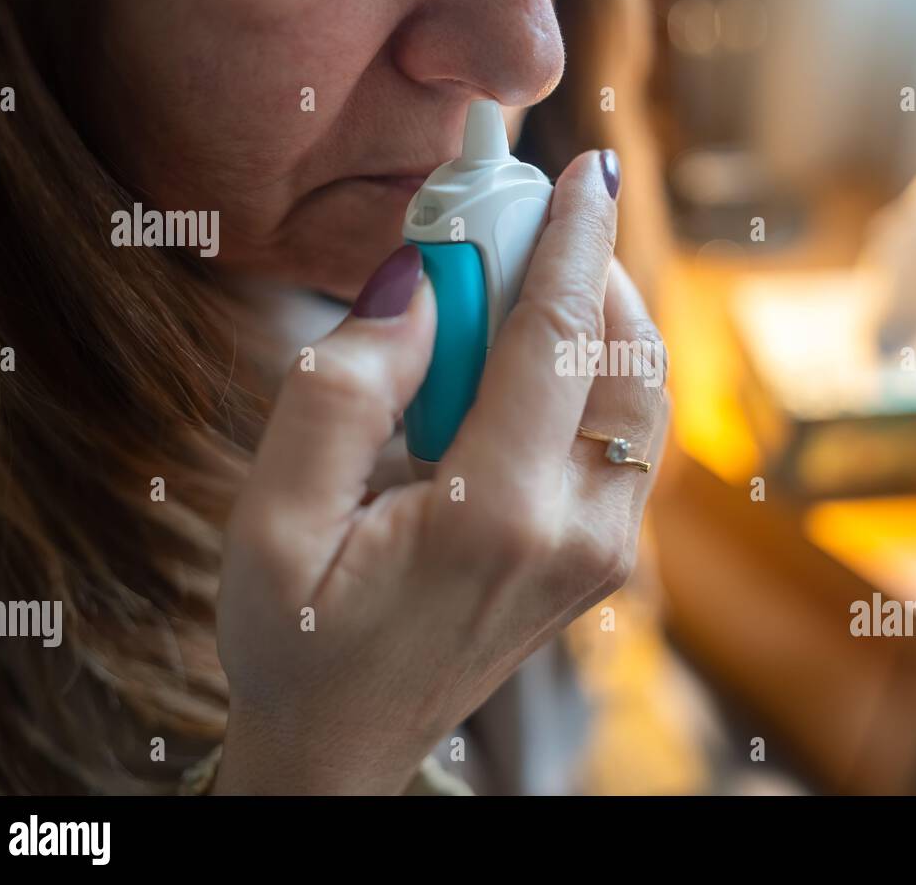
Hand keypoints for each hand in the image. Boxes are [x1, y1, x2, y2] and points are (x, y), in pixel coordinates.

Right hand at [213, 151, 666, 793]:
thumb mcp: (275, 514)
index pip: (558, 342)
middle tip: (525, 221)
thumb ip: (344, 387)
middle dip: (587, 273)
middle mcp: (577, 533)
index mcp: (497, 517)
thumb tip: (419, 283)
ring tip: (523, 287)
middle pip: (625, 361)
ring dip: (598, 324)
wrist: (345, 744)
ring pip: (640, 400)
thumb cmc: (297, 639)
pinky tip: (529, 360)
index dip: (572, 242)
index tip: (582, 170)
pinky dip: (594, 376)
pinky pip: (625, 440)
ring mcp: (603, 554)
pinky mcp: (602, 560)